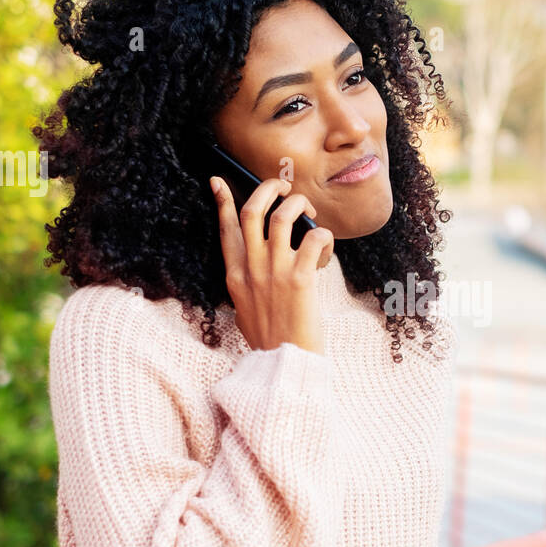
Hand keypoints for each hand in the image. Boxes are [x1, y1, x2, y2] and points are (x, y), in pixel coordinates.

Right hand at [211, 175, 334, 355]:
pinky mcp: (300, 280)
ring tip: (309, 212)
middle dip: (268, 189)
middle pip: (252, 210)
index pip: (225, 229)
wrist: (285, 365)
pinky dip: (323, 235)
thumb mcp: (244, 308)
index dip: (223, 201)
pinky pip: (313, 239)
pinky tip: (326, 248)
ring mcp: (274, 273)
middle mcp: (251, 269)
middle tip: (284, 189)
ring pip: (283, 216)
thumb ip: (246, 283)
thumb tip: (257, 262)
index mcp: (235, 275)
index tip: (219, 181)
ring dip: (299, 205)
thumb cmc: (270, 339)